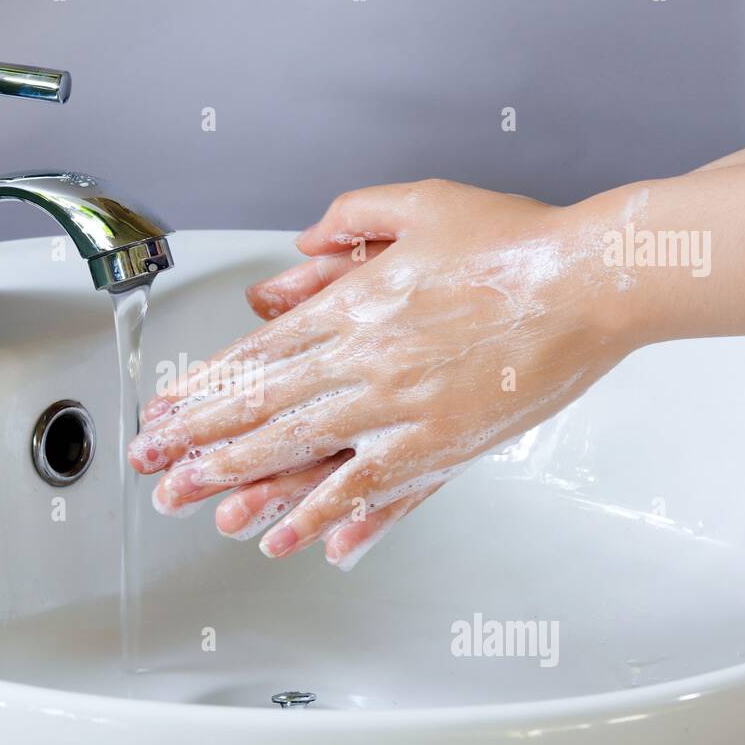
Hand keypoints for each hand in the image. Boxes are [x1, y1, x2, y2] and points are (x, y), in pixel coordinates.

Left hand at [129, 179, 636, 567]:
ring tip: (198, 506)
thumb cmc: (513, 241)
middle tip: (152, 465)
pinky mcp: (442, 446)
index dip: (203, 389)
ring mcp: (399, 411)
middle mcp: (363, 362)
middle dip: (198, 442)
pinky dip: (333, 516)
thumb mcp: (420, 202)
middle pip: (261, 411)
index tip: (165, 410)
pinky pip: (374, 490)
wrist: (592, 280)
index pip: (256, 356)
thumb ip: (350, 217)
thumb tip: (302, 243)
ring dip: (244, 483)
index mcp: (351, 305)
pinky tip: (299, 542)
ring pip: (302, 455)